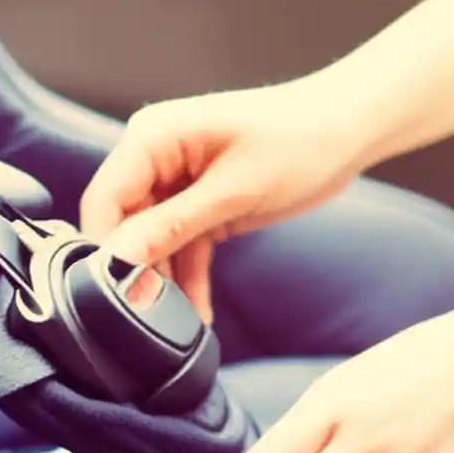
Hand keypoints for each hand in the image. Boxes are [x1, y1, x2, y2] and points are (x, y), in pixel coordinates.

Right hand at [80, 74, 378, 321]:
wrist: (351, 127)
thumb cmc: (300, 143)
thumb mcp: (232, 193)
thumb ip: (169, 228)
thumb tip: (117, 260)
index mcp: (152, 137)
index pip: (103, 200)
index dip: (103, 250)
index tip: (116, 297)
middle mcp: (155, 154)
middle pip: (122, 223)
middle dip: (135, 270)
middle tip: (151, 318)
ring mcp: (175, 177)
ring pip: (150, 240)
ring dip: (165, 279)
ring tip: (178, 324)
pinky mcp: (198, 198)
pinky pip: (179, 242)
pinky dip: (189, 273)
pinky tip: (198, 313)